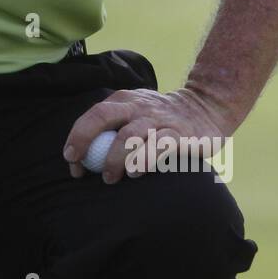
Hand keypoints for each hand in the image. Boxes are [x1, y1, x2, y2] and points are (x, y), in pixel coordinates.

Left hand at [62, 86, 228, 183]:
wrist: (207, 107)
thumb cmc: (161, 119)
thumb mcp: (136, 113)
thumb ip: (114, 127)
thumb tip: (82, 159)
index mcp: (124, 100)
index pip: (93, 115)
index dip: (77, 137)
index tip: (71, 160)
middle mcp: (139, 106)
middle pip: (103, 117)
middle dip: (85, 141)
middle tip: (81, 167)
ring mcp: (160, 119)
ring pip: (129, 136)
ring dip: (114, 158)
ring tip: (109, 177)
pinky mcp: (180, 134)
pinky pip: (159, 147)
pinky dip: (144, 160)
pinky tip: (135, 172)